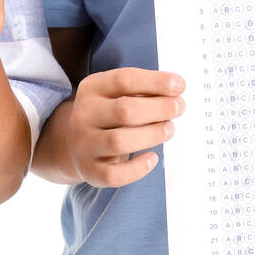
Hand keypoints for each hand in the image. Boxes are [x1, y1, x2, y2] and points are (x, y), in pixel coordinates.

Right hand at [64, 68, 184, 187]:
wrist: (75, 142)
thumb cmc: (107, 114)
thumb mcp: (115, 93)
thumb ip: (141, 90)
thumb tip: (174, 91)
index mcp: (92, 88)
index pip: (124, 80)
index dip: (154, 82)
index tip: (179, 85)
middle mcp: (84, 115)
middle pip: (123, 110)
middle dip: (158, 108)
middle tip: (179, 108)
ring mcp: (84, 144)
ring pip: (119, 141)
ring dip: (151, 135)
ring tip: (169, 129)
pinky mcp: (90, 170)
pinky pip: (114, 174)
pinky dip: (137, 169)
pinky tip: (152, 158)